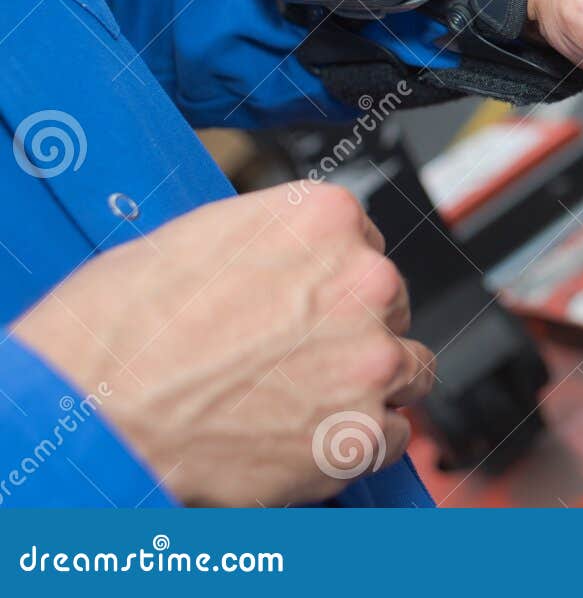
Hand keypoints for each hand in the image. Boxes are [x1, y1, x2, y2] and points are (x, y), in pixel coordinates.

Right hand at [12, 182, 433, 506]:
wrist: (93, 414)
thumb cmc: (119, 331)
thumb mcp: (198, 238)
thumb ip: (270, 243)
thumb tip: (287, 260)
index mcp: (325, 219)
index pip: (365, 244)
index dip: (333, 280)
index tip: (311, 303)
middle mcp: (364, 280)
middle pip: (389, 305)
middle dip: (352, 331)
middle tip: (295, 358)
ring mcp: (370, 358)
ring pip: (407, 368)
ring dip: (368, 384)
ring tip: (305, 402)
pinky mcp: (363, 432)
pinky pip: (394, 436)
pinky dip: (358, 443)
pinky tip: (307, 440)